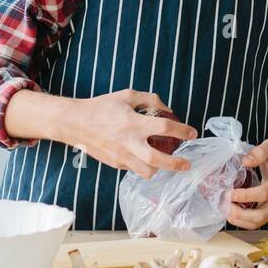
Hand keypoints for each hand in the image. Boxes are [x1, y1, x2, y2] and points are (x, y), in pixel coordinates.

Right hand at [69, 89, 196, 177]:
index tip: (193, 133)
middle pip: (157, 160)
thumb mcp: (127, 95)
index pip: (164, 128)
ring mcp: (121, 156)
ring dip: (160, 169)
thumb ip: (150, 100)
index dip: (182, 131)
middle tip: (188, 164)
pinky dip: (144, 165)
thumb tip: (168, 111)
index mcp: (133, 123)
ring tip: (167, 162)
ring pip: (146, 172)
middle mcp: (128, 142)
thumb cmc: (102, 106)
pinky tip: (146, 157)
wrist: (75, 123)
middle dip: (176, 164)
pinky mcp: (115, 164)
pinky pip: (134, 169)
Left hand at [226, 141, 267, 229]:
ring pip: (257, 222)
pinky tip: (230, 214)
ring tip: (224, 210)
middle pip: (260, 215)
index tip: (230, 193)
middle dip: (239, 213)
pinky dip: (241, 222)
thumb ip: (260, 151)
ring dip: (238, 220)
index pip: (264, 193)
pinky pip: (255, 224)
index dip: (246, 196)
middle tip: (224, 204)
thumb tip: (245, 161)